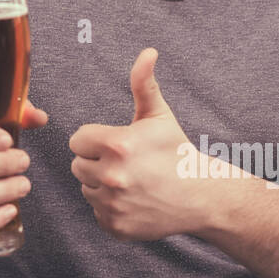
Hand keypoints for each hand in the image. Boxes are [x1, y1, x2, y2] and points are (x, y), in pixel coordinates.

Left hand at [70, 48, 204, 241]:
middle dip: (97, 161)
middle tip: (125, 163)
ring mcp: (113, 205)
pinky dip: (109, 207)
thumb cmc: (176, 151)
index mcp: (117, 145)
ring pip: (86, 189)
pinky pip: (96, 212)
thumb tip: (147, 52)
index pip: (77, 140)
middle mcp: (112, 176)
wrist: (200, 196)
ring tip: (130, 180)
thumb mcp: (158, 115)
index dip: (95, 140)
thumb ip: (143, 83)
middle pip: (78, 165)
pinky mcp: (115, 226)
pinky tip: (132, 199)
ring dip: (101, 184)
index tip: (116, 143)